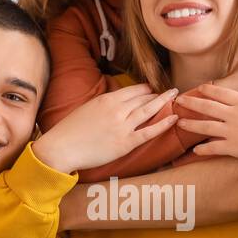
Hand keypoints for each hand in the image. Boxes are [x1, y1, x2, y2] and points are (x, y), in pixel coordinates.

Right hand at [31, 84, 179, 172]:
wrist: (62, 147)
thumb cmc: (70, 130)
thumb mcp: (87, 108)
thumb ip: (104, 105)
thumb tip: (115, 103)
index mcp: (107, 99)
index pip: (133, 90)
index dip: (145, 90)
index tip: (151, 90)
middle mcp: (117, 110)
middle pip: (143, 98)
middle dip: (157, 95)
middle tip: (169, 93)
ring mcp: (123, 126)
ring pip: (148, 110)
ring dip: (164, 102)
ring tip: (175, 97)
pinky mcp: (125, 143)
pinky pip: (149, 132)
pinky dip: (163, 124)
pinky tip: (174, 117)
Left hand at [178, 72, 237, 173]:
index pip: (221, 93)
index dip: (208, 91)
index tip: (198, 89)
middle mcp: (236, 114)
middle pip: (207, 107)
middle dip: (191, 103)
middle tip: (178, 101)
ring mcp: (233, 131)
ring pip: (205, 127)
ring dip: (191, 125)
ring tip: (179, 124)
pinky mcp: (234, 148)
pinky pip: (214, 148)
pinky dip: (203, 150)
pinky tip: (195, 151)